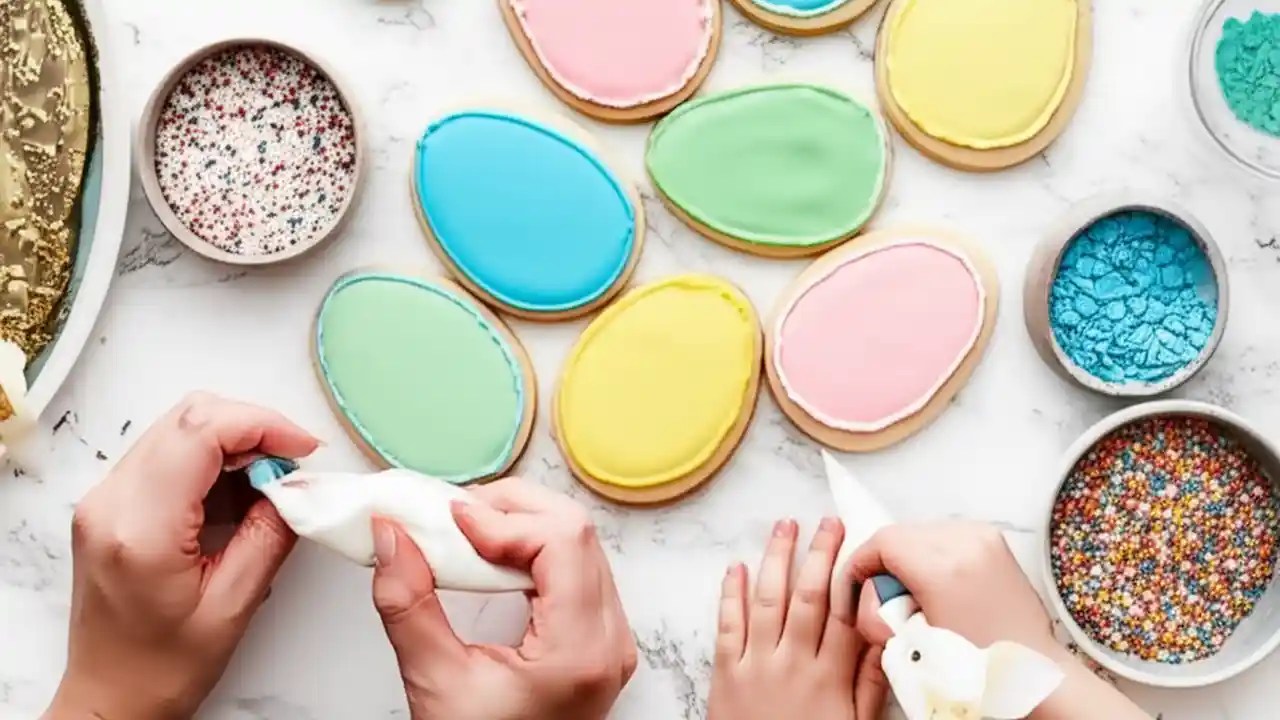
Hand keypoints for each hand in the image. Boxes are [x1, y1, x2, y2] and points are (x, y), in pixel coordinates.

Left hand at [44, 393, 318, 719]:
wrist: (110, 696)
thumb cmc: (162, 667)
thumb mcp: (234, 603)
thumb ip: (270, 532)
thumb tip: (298, 484)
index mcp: (141, 529)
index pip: (201, 431)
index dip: (262, 425)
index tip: (303, 449)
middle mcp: (111, 502)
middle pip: (189, 416)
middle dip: (253, 427)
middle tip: (292, 467)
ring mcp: (106, 497)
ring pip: (180, 426)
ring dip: (234, 441)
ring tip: (269, 484)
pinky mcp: (112, 501)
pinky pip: (169, 451)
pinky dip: (212, 458)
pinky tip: (237, 494)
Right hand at [371, 479, 636, 719]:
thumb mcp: (435, 684)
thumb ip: (408, 603)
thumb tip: (390, 533)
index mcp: (581, 651)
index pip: (563, 541)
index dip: (503, 517)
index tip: (448, 518)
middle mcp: (610, 640)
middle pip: (576, 531)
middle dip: (511, 510)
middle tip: (451, 516)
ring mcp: (611, 639)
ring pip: (579, 544)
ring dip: (521, 525)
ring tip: (464, 534)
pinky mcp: (598, 639)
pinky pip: (576, 569)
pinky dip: (532, 550)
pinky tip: (490, 558)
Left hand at [709, 518, 887, 719]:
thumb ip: (869, 684)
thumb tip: (884, 640)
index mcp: (830, 677)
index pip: (846, 613)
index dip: (852, 574)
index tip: (859, 543)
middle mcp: (793, 663)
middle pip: (809, 596)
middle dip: (820, 553)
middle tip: (828, 522)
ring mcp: (757, 665)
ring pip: (768, 599)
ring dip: (776, 557)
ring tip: (785, 526)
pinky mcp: (725, 673)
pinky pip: (728, 625)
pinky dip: (731, 593)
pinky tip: (737, 567)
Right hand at [848, 521, 1150, 719]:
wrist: (1031, 670)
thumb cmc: (978, 667)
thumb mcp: (912, 644)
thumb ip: (878, 608)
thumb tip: (866, 586)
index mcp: (943, 569)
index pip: (883, 541)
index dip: (861, 561)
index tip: (858, 583)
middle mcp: (966, 543)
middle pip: (900, 533)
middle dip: (886, 562)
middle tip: (890, 598)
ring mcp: (983, 537)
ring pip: (921, 531)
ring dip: (910, 557)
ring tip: (919, 593)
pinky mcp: (993, 539)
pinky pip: (945, 533)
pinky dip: (933, 553)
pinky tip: (941, 584)